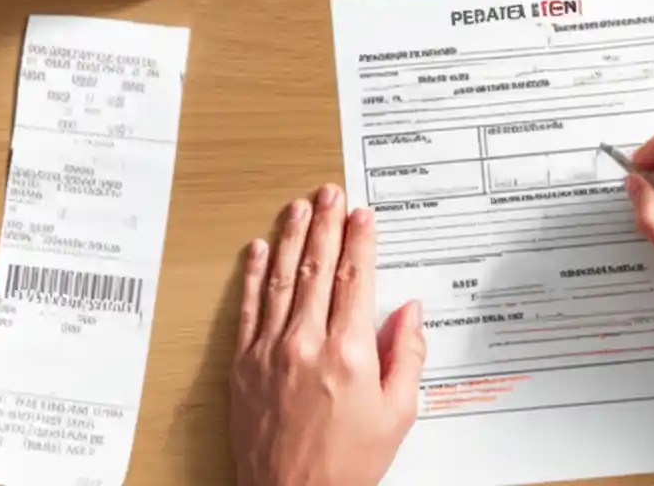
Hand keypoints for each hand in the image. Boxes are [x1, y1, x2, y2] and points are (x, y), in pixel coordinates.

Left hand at [231, 185, 425, 485]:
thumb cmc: (346, 464)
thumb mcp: (398, 414)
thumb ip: (407, 357)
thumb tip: (409, 313)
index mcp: (349, 353)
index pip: (356, 279)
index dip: (360, 241)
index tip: (363, 216)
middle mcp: (306, 344)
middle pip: (318, 269)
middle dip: (326, 225)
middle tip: (330, 194)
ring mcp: (270, 352)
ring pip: (282, 279)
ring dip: (292, 238)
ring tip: (298, 208)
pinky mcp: (244, 365)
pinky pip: (249, 308)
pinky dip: (254, 275)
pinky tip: (260, 250)